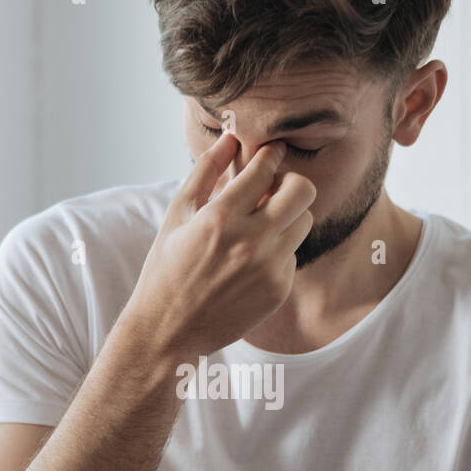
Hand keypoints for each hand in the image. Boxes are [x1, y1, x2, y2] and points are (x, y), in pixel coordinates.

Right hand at [123, 131, 315, 361]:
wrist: (168, 332)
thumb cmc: (166, 270)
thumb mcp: (177, 216)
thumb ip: (205, 173)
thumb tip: (230, 139)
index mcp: (221, 218)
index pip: (265, 169)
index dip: (271, 154)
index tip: (271, 152)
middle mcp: (251, 242)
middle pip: (302, 191)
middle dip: (290, 183)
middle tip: (273, 189)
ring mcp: (269, 268)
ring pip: (304, 222)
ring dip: (286, 217)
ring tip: (259, 227)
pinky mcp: (279, 290)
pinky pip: (293, 255)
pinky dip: (277, 251)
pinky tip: (250, 263)